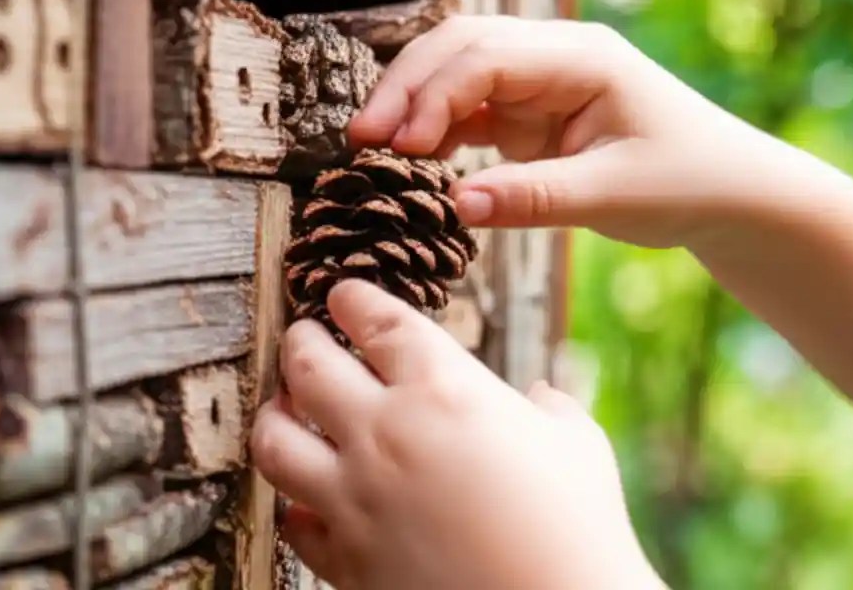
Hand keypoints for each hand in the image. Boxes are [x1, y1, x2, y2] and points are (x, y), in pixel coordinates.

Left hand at [252, 280, 665, 589]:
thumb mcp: (578, 445)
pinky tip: (306, 498)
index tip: (344, 294)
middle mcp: (385, 432)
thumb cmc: (578, 528)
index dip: (351, 298)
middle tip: (306, 335)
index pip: (375, 320)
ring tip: (285, 408)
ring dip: (275, 415)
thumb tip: (540, 397)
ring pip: (274, 439)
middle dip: (302, 340)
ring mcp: (355, 497)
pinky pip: (294, 522)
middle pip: (308, 364)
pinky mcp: (345, 558)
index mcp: (444, 388)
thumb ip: (551, 409)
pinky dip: (296, 505)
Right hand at [350, 16, 816, 248]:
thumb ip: (533, 198)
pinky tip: (414, 159)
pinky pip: (472, 108)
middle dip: (407, 88)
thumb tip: (456, 207)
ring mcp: (542, 81)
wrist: (728, 193)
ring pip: (458, 73)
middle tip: (362, 139)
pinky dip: (439, 129)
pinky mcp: (534, 113)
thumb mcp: (612, 194)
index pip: (486, 56)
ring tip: (373, 149)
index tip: (401, 145)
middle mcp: (556, 57)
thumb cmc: (686, 182)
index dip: (434, 96)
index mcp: (582, 57)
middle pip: (460, 47)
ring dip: (415, 105)